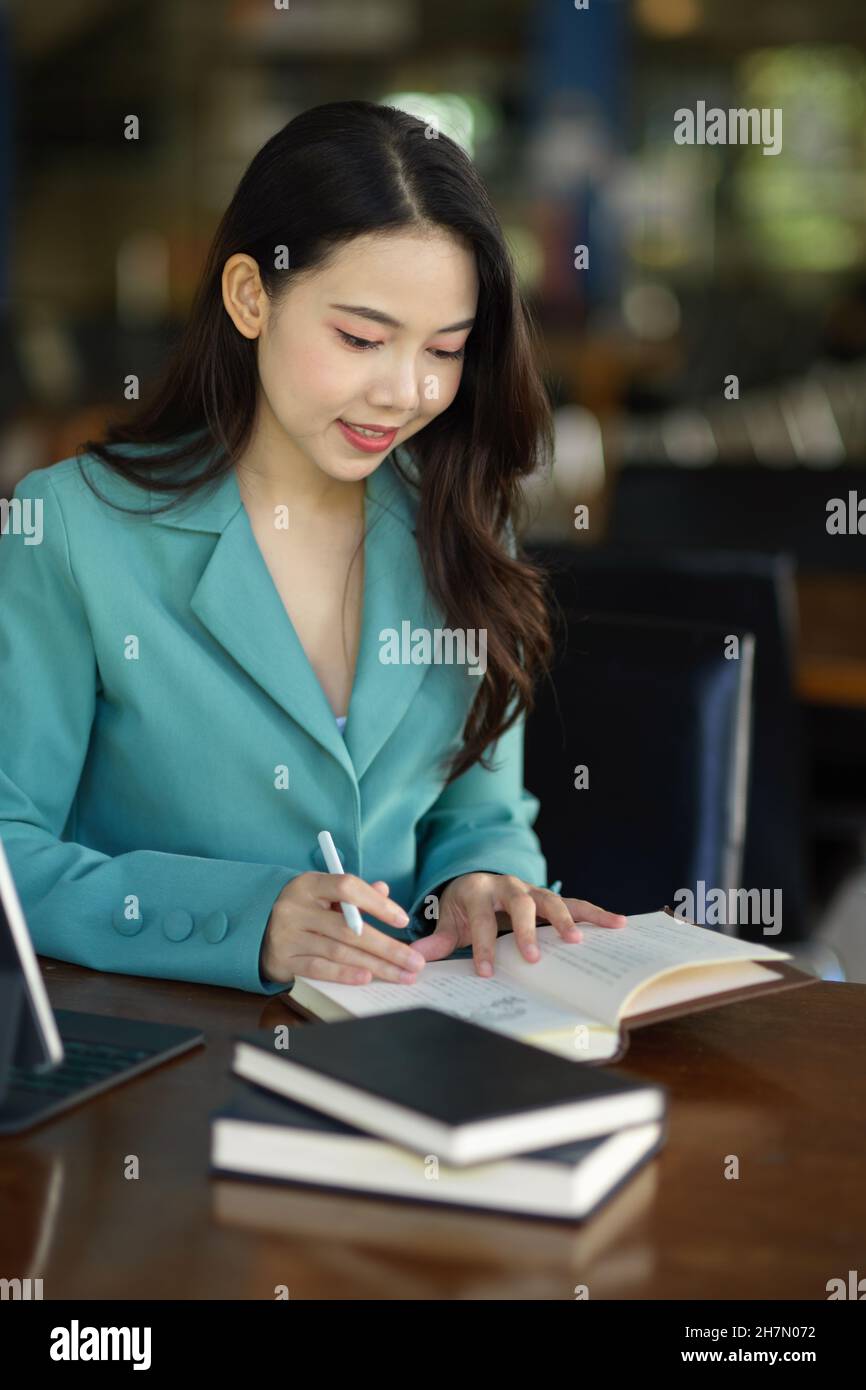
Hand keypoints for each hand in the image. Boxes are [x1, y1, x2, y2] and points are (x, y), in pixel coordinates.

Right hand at [261, 873, 426, 985]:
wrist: (255, 929)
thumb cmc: (302, 909)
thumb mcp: (322, 894)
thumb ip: (353, 893)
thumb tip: (384, 890)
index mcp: (308, 884)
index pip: (346, 887)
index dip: (377, 903)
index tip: (402, 920)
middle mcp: (295, 908)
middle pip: (348, 928)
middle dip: (387, 947)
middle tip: (414, 961)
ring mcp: (287, 935)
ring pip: (339, 951)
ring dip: (375, 965)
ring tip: (400, 974)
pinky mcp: (283, 960)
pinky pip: (319, 968)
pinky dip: (344, 973)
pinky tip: (367, 978)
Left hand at [409, 872, 626, 977]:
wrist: (476, 880)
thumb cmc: (464, 907)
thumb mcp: (448, 921)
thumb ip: (436, 941)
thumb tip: (415, 960)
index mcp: (477, 891)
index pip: (481, 919)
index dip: (483, 945)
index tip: (487, 971)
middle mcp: (506, 885)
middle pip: (520, 904)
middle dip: (526, 930)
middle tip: (533, 957)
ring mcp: (530, 889)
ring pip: (550, 900)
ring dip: (566, 920)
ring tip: (579, 941)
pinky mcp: (548, 897)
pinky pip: (575, 903)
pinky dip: (595, 913)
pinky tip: (617, 924)